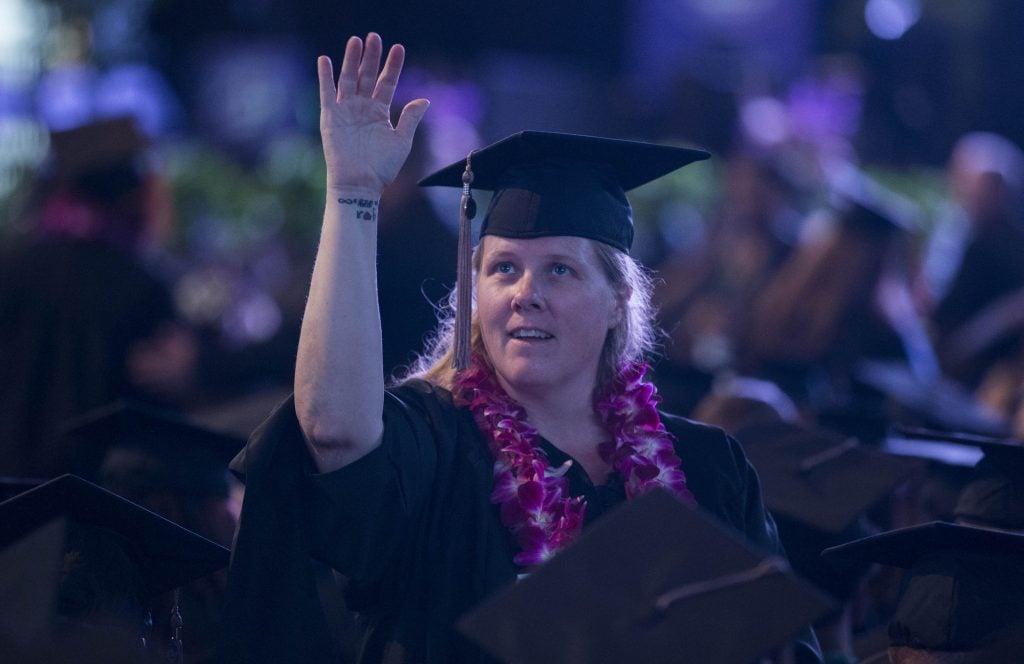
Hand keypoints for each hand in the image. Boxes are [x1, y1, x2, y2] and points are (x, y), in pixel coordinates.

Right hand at [318, 33, 428, 192]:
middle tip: (375, 37)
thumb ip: (410, 119)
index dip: (392, 66)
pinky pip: (326, 93)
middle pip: (367, 76)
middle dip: (371, 57)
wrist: (360, 184)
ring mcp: (346, 111)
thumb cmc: (381, 168)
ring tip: (356, 41)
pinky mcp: (330, 117)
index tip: (399, 48)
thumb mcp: (401, 142)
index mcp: (380, 112)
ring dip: (351, 60)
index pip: (387, 82)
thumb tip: (424, 100)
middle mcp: (362, 108)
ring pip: (348, 79)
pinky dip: (324, 76)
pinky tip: (325, 59)